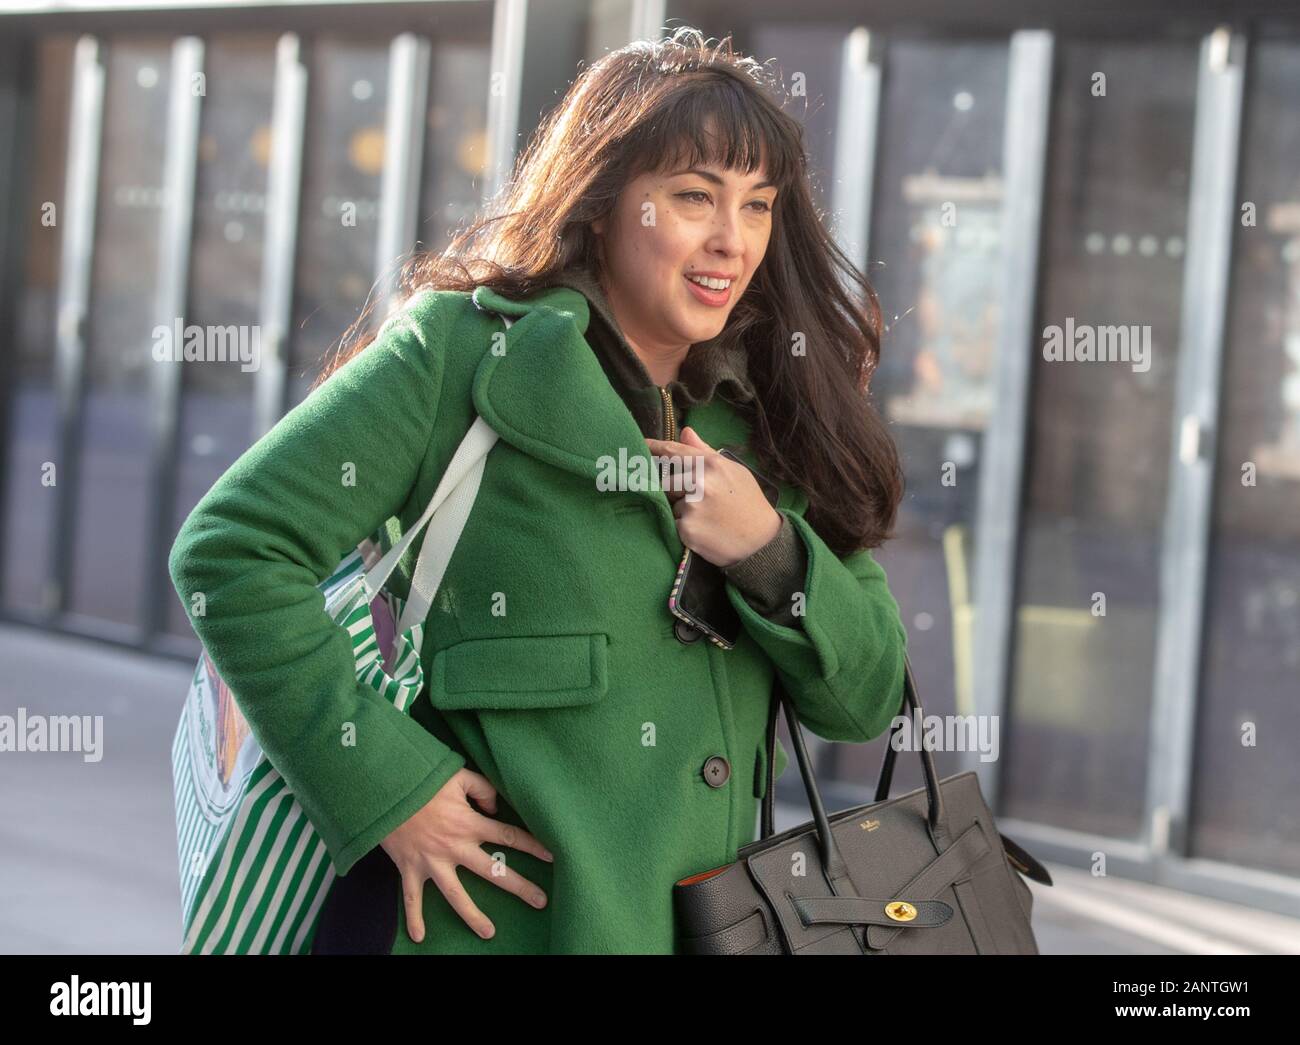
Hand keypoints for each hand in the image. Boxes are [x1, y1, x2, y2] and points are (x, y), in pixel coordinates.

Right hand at [380, 768, 552, 942]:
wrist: (384, 788)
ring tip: (490, 933)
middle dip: (519, 887)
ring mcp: (431, 861)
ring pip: (456, 895)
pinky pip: (411, 898)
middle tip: (540, 902)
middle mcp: (454, 847)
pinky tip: (419, 937)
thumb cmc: (422, 779)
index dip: (532, 845)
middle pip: (493, 871)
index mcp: (469, 823)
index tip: (552, 857)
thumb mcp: (458, 776)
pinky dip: (414, 918)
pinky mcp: (409, 868)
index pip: (508, 836)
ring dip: (473, 916)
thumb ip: (483, 789)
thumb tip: (496, 808)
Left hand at [644, 426, 780, 567]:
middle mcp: (699, 482)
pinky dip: (685, 528)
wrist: (762, 541)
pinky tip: (705, 531)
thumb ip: (705, 452)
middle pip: (665, 481)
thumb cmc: (748, 503)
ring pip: (670, 505)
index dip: (653, 448)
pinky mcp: (687, 530)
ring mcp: (692, 506)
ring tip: (707, 517)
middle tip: (698, 502)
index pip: (673, 451)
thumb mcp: (733, 471)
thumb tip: (685, 431)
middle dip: (674, 491)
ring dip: (681, 511)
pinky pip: (675, 524)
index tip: (640, 446)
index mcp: (710, 464)